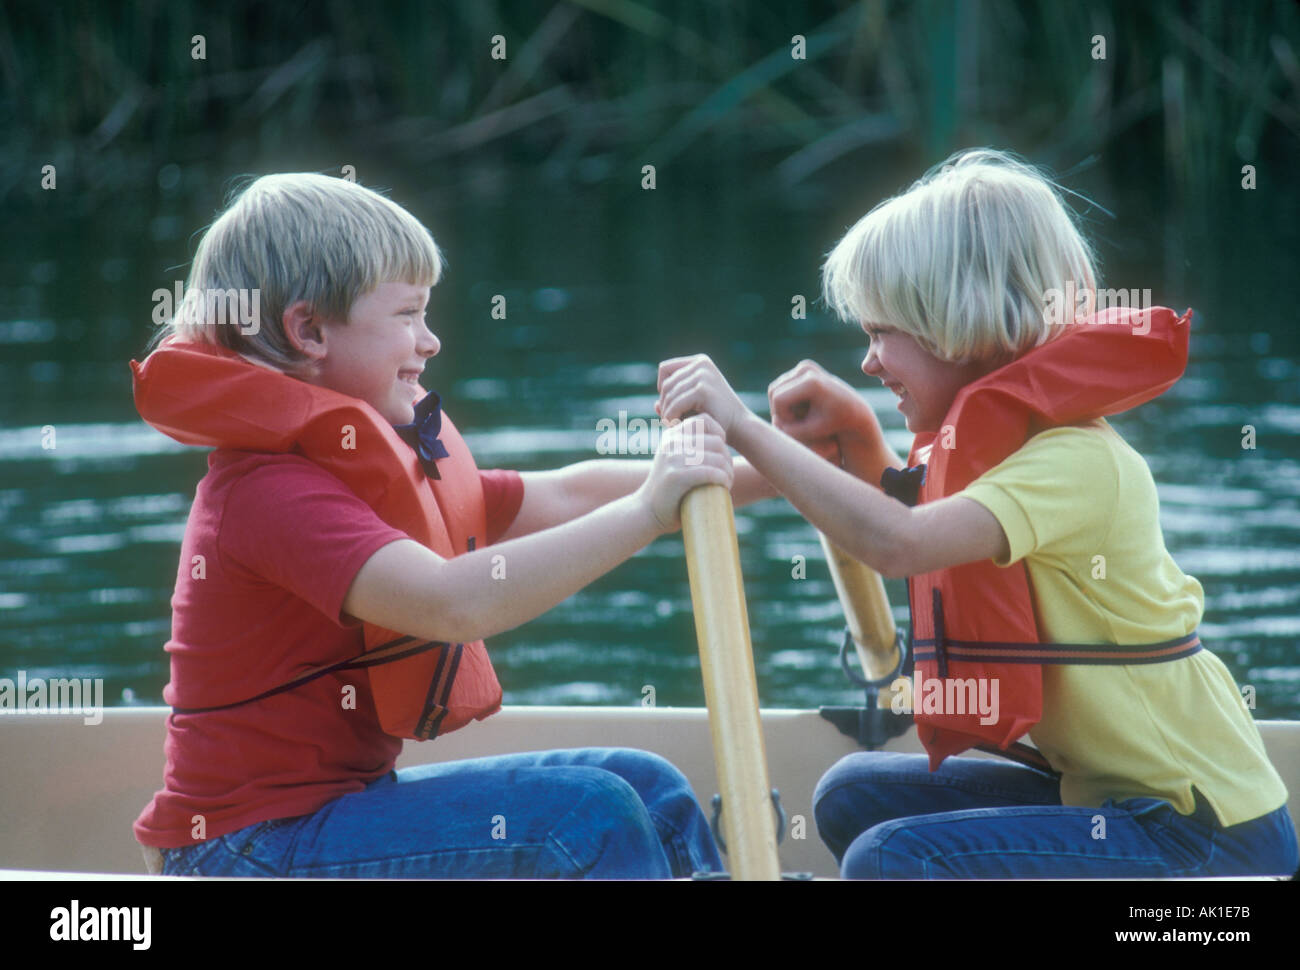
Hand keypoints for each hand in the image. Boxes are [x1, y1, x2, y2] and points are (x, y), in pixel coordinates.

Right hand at [636, 414, 733, 532]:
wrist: (647, 511)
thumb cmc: (669, 488)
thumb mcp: (675, 460)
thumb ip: (689, 447)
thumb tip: (719, 439)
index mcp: (672, 435)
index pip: (705, 420)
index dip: (720, 435)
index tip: (721, 456)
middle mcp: (672, 442)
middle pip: (716, 441)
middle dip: (727, 459)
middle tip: (727, 474)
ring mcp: (673, 458)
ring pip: (716, 458)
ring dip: (728, 472)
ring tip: (727, 482)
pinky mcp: (676, 476)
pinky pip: (709, 472)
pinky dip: (722, 479)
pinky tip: (724, 486)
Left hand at [656, 354, 750, 436]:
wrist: (739, 427)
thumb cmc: (715, 417)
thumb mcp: (692, 406)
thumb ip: (673, 403)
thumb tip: (655, 405)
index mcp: (699, 362)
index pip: (665, 368)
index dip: (662, 388)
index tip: (670, 405)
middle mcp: (701, 364)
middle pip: (666, 383)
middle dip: (664, 403)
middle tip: (668, 420)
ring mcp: (702, 375)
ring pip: (668, 394)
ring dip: (666, 412)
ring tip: (672, 424)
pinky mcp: (703, 389)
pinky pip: (675, 403)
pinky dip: (671, 416)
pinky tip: (676, 425)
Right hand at [767, 360, 879, 462]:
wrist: (853, 409)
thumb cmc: (834, 424)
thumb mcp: (812, 432)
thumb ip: (791, 431)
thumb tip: (775, 421)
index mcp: (811, 383)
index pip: (779, 400)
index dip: (783, 417)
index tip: (797, 427)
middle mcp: (806, 369)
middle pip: (773, 391)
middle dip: (780, 410)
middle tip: (795, 422)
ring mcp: (805, 366)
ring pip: (775, 388)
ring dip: (782, 405)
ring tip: (799, 417)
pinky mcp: (803, 367)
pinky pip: (782, 385)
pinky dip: (786, 399)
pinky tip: (802, 408)